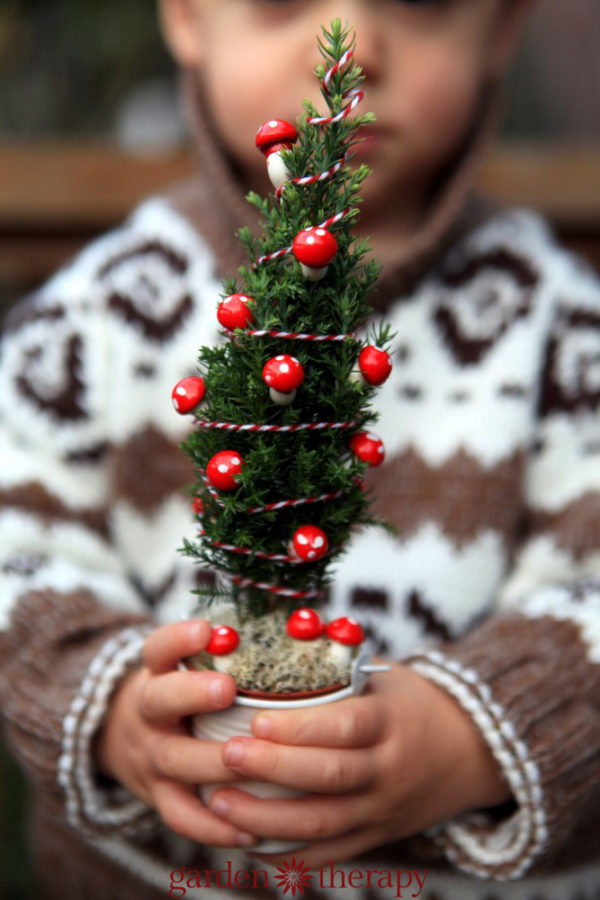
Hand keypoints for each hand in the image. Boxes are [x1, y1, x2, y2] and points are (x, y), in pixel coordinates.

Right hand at [94, 619, 256, 847]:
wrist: (123, 738)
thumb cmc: (183, 694)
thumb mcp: (189, 666)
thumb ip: (232, 651)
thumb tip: (309, 623)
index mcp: (159, 673)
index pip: (157, 648)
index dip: (178, 638)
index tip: (207, 630)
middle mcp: (150, 712)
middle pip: (160, 700)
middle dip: (192, 693)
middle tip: (226, 688)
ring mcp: (152, 756)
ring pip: (175, 760)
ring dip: (212, 761)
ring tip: (246, 759)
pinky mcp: (160, 796)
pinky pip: (181, 816)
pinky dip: (213, 827)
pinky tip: (248, 831)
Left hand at [206, 662, 511, 865]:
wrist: (468, 753)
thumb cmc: (409, 704)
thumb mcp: (383, 677)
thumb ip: (335, 667)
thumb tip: (273, 637)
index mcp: (390, 722)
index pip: (346, 727)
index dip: (300, 728)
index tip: (256, 720)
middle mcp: (388, 769)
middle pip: (330, 776)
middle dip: (273, 768)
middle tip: (227, 755)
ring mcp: (382, 810)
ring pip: (323, 823)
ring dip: (267, 817)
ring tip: (220, 801)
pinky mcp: (375, 837)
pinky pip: (329, 854)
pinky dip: (287, 853)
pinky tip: (247, 840)